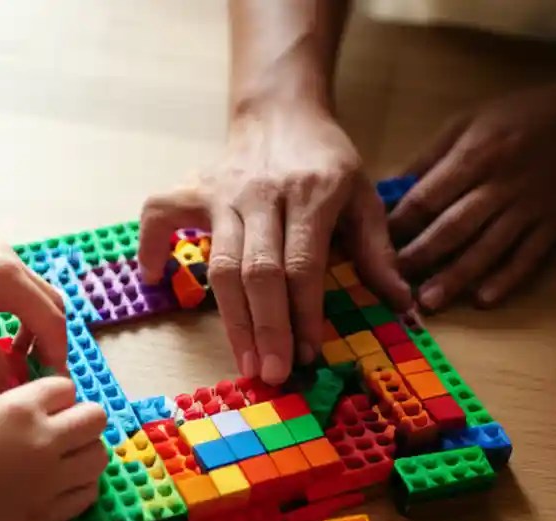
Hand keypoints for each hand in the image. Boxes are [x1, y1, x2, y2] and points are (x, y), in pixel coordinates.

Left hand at [0, 245, 68, 394]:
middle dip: (50, 340)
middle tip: (39, 372)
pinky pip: (19, 286)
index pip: (51, 320)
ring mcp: (0, 254)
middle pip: (52, 303)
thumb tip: (15, 391)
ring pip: (37, 294)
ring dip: (36, 326)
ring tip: (18, 357)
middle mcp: (11, 260)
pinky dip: (21, 312)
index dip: (56, 353)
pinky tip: (4, 335)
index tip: (52, 381)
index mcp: (9, 278)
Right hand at [0, 378, 107, 520]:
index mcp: (20, 409)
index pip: (66, 387)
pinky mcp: (48, 514)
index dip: (57, 396)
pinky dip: (80, 486)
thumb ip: (9, 410)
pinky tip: (62, 485)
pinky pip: (87, 494)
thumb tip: (33, 413)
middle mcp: (44, 440)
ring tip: (66, 459)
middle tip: (65, 431)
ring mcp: (50, 480)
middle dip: (82, 419)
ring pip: (99, 456)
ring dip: (85, 453)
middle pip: (95, 418)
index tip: (48, 406)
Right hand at [138, 106, 410, 384]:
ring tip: (244, 361)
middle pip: (258, 271)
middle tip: (273, 373)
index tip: (309, 354)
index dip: (305, 314)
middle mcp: (263, 193)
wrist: (282, 111)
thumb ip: (377, 251)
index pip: (303, 265)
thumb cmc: (326, 161)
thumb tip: (404, 304)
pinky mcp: (196, 189)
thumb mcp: (364, 197)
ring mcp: (224, 191)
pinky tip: (154, 278)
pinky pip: (161, 215)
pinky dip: (151, 245)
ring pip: (220, 262)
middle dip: (266, 328)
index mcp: (312, 194)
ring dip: (231, 318)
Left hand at [392, 82, 555, 309]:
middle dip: (421, 256)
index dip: (400, 224)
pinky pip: (529, 256)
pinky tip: (483, 300)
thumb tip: (388, 190)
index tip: (377, 244)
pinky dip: (507, 279)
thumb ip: (428, 159)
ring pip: (488, 248)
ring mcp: (530, 207)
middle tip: (393, 281)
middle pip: (454, 227)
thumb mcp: (466, 122)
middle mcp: (502, 184)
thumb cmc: (517, 117)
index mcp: (476, 155)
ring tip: (429, 302)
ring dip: (456, 277)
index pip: (429, 197)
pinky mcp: (555, 223)